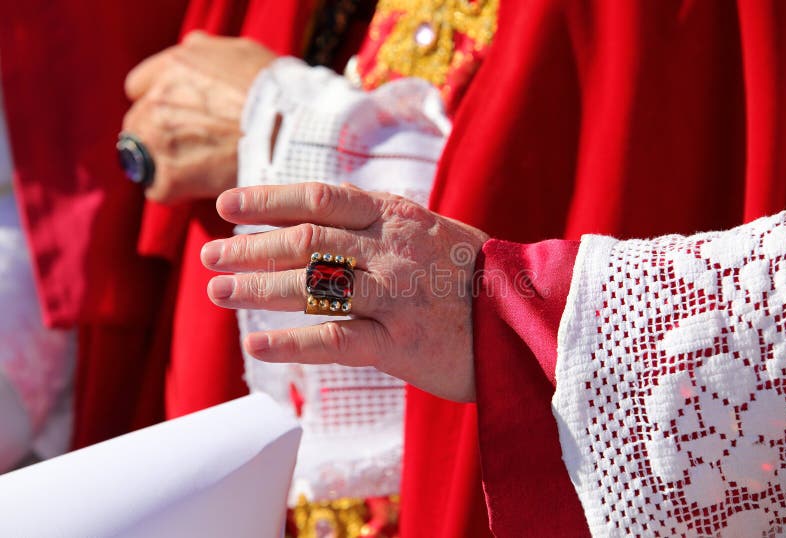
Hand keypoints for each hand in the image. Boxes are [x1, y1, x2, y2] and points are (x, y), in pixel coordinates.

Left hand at [122, 31, 276, 203]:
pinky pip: (158, 189)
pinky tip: (201, 188)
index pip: (139, 86)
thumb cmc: (274, 92)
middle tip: (196, 145)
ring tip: (200, 169)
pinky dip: (178, 191)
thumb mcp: (241, 52)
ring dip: (167, 162)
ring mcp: (158, 137)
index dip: (161, 101)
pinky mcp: (169, 174)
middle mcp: (157, 99)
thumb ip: (208, 53)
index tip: (180, 115)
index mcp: (172, 66)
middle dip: (162, 133)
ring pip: (143, 156)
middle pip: (138, 122)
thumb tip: (196, 50)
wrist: (289, 130)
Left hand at [201, 183, 489, 401]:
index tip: (228, 206)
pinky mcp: (401, 343)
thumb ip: (381, 227)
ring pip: (311, 287)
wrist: (531, 319)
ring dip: (256, 289)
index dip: (268, 199)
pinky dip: (290, 344)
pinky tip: (256, 346)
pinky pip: (334, 341)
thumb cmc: (477, 277)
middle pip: (305, 241)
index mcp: (398, 217)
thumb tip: (324, 223)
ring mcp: (396, 295)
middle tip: (210, 256)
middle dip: (249, 247)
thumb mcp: (433, 233)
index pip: (320, 197)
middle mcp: (391, 250)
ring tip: (218, 292)